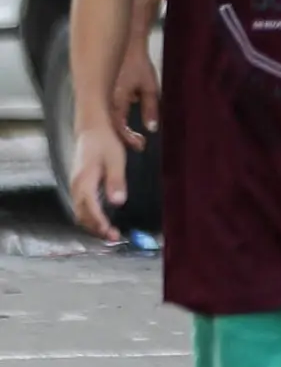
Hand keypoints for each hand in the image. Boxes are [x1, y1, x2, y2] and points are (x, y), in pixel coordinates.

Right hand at [71, 125, 127, 242]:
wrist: (91, 128)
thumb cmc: (104, 142)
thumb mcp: (116, 159)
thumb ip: (116, 181)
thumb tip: (118, 202)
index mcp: (84, 180)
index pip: (90, 208)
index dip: (100, 223)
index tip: (111, 233)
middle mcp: (76, 185)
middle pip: (82, 215)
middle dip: (96, 229)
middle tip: (113, 237)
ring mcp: (76, 185)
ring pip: (80, 212)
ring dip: (93, 225)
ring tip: (109, 233)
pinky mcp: (79, 185)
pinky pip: (81, 206)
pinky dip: (90, 216)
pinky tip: (102, 220)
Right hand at [111, 41, 160, 150]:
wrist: (126, 42)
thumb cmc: (138, 62)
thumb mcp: (150, 86)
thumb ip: (151, 107)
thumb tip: (152, 128)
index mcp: (117, 98)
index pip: (119, 126)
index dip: (129, 138)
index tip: (141, 144)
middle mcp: (105, 99)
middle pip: (111, 126)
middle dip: (123, 137)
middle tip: (137, 142)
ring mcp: (101, 95)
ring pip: (107, 118)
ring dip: (119, 128)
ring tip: (132, 134)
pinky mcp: (101, 91)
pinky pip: (105, 108)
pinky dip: (114, 116)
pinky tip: (124, 117)